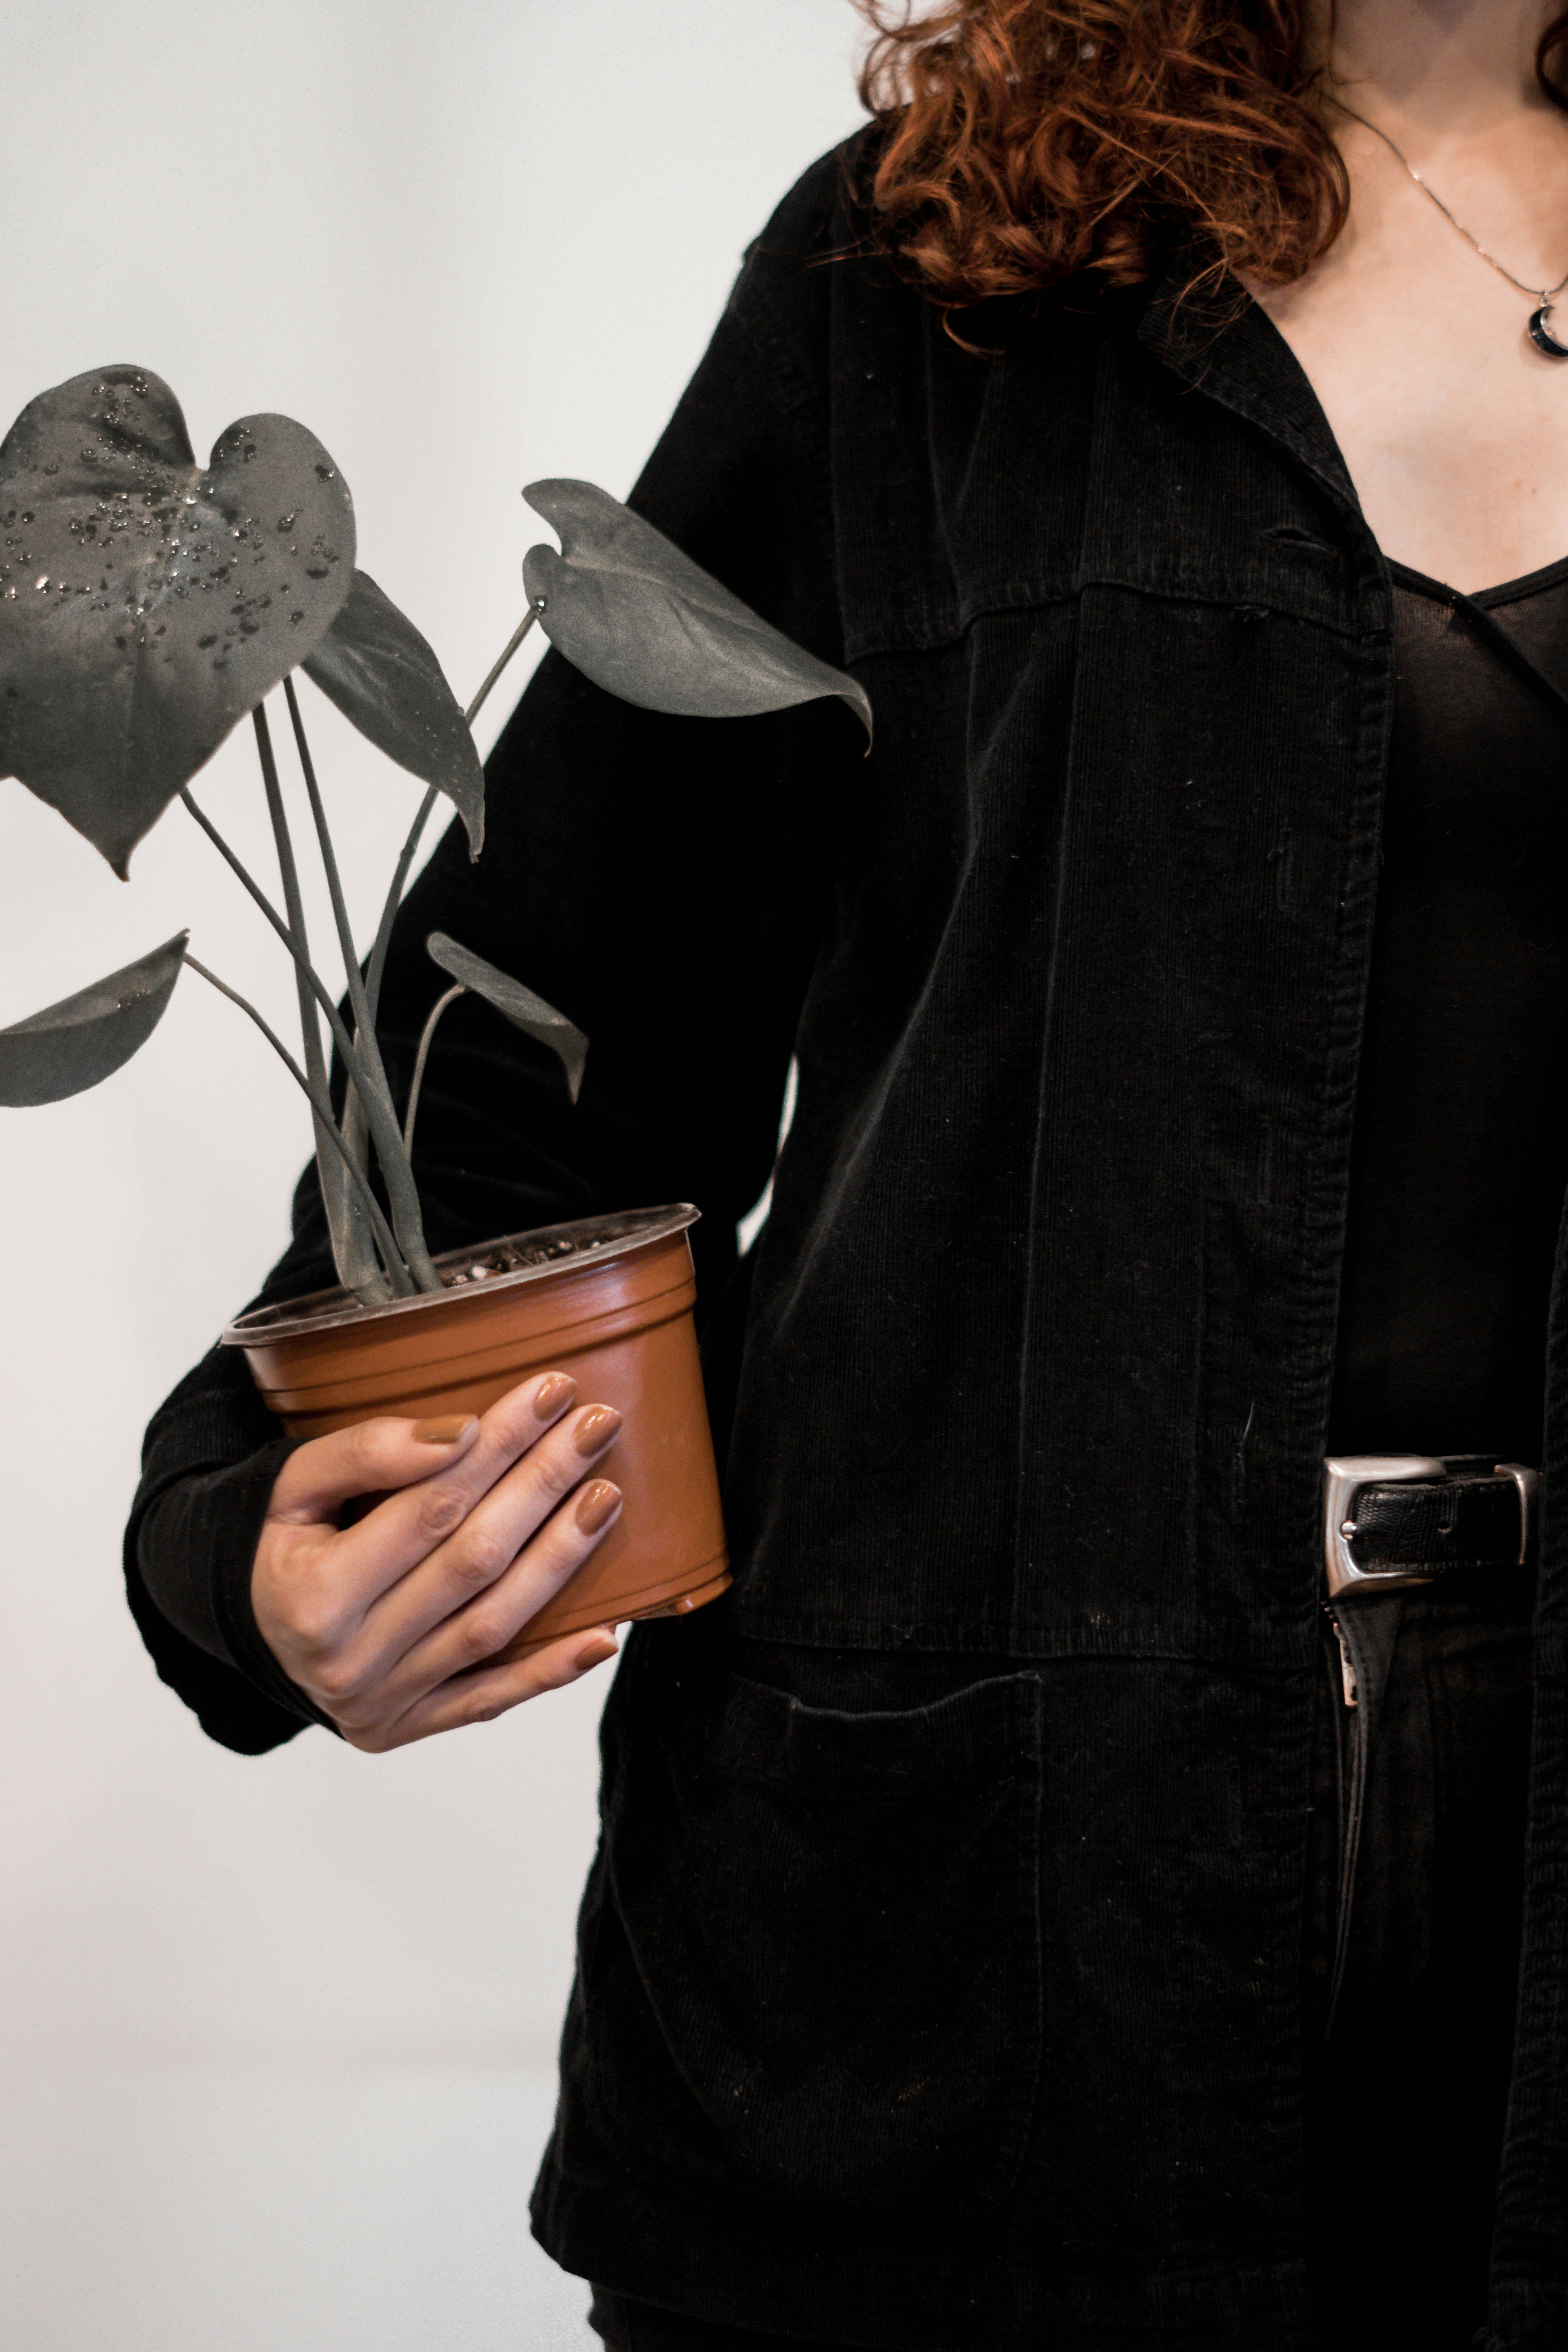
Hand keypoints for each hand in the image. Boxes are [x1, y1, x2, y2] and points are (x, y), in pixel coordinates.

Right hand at [252, 1370, 624, 1750]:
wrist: (253, 1625)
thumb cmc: (283, 1542)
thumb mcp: (292, 1484)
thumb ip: (364, 1452)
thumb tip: (458, 1433)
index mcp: (312, 1596)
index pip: (430, 1507)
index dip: (496, 1447)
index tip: (549, 1393)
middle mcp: (347, 1661)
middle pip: (472, 1560)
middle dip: (542, 1485)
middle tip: (597, 1424)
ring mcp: (382, 1704)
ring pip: (493, 1625)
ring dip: (561, 1559)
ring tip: (607, 1496)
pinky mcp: (408, 1728)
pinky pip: (492, 1699)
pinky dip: (552, 1669)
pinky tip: (606, 1633)